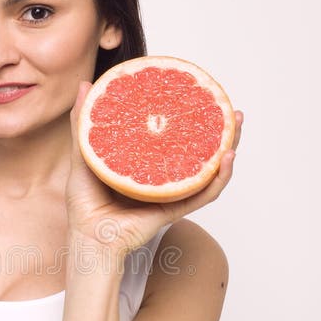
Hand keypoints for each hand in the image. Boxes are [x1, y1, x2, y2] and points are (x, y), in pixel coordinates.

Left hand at [67, 80, 243, 255]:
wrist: (88, 236)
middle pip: (200, 150)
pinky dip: (219, 178)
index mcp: (147, 163)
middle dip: (221, 128)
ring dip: (229, 145)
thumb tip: (87, 84)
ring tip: (236, 123)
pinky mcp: (175, 208)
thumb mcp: (84, 153)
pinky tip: (227, 158)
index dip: (191, 117)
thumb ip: (84, 122)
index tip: (200, 94)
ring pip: (209, 169)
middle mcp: (164, 176)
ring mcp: (172, 192)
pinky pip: (203, 194)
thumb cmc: (84, 202)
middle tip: (230, 107)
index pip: (175, 137)